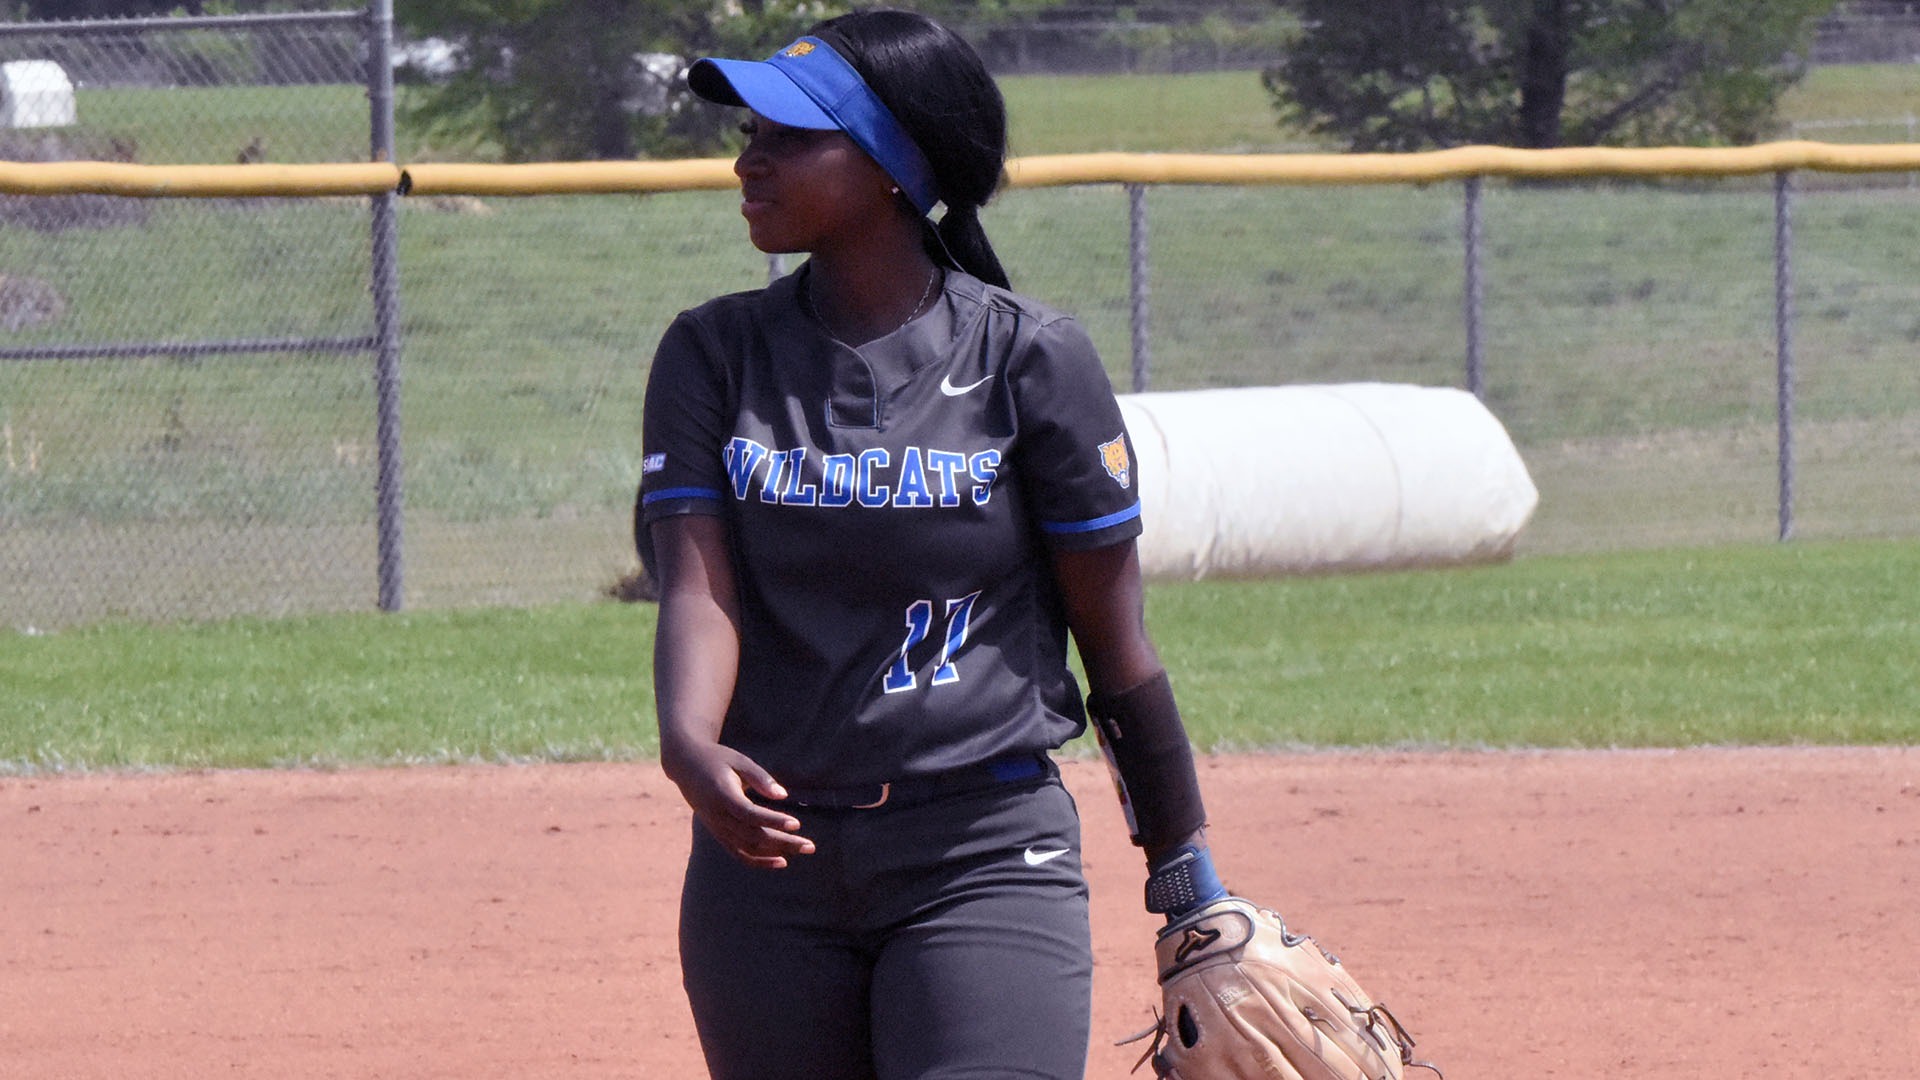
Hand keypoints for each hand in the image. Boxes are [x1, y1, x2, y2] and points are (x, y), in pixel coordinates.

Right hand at [662, 739, 814, 869]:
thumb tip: (783, 795)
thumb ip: (760, 778)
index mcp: (722, 795)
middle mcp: (718, 816)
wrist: (686, 766)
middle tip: (810, 846)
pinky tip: (781, 861)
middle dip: (783, 842)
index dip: (772, 821)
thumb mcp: (738, 761)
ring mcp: (717, 828)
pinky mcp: (718, 834)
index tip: (796, 824)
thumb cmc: (717, 759)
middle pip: (753, 836)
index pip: (749, 814)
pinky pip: (739, 854)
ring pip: (748, 848)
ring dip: (776, 852)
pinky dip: (759, 861)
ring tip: (803, 849)